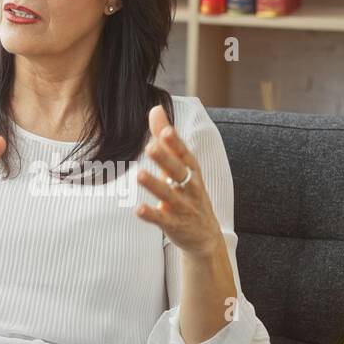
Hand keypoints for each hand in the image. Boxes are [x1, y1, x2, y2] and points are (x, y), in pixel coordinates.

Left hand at [133, 104, 223, 258]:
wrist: (205, 236)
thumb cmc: (189, 193)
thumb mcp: (181, 166)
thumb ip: (166, 139)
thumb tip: (155, 108)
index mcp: (192, 171)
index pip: (184, 154)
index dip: (175, 143)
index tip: (165, 131)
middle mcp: (190, 187)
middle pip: (178, 171)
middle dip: (166, 160)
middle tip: (150, 146)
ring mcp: (183, 207)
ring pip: (169, 195)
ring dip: (155, 185)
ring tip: (139, 175)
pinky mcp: (174, 225)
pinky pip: (162, 220)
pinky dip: (151, 214)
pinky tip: (137, 209)